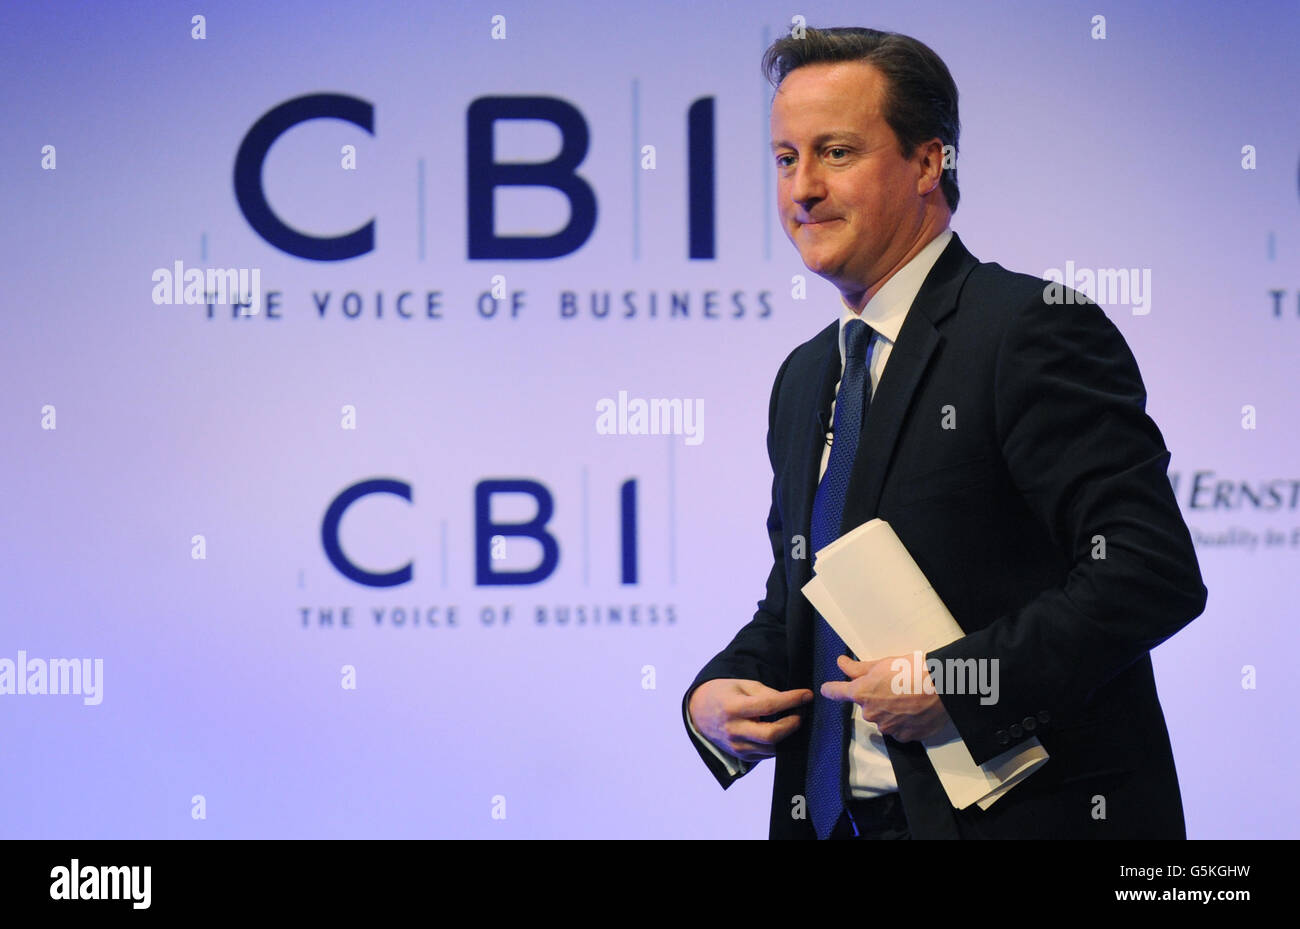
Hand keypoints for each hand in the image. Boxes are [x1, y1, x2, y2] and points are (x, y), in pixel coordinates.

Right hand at [688, 678, 813, 761]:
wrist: (700, 713)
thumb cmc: (725, 694)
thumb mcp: (742, 685)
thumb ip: (766, 692)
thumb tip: (792, 703)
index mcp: (733, 708)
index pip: (768, 706)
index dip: (791, 700)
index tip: (807, 695)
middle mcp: (734, 730)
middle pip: (771, 735)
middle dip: (793, 724)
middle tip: (802, 713)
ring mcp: (737, 746)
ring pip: (772, 748)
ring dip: (788, 736)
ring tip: (794, 720)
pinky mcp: (741, 756)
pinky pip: (767, 754)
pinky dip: (778, 743)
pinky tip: (782, 731)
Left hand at [820, 654, 951, 741]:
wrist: (943, 688)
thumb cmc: (913, 670)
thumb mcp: (883, 663)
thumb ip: (858, 668)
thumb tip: (841, 663)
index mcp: (862, 693)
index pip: (836, 692)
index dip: (831, 689)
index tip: (827, 689)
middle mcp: (871, 714)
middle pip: (866, 705)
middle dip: (876, 697)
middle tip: (894, 685)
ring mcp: (888, 728)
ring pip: (883, 718)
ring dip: (891, 710)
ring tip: (909, 698)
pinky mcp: (904, 737)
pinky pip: (898, 730)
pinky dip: (904, 722)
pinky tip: (915, 711)